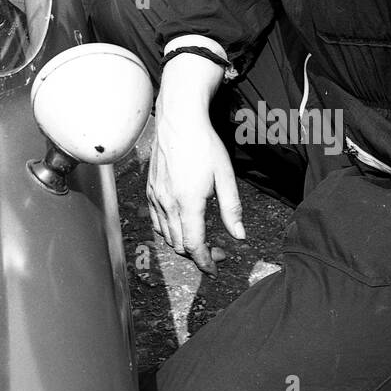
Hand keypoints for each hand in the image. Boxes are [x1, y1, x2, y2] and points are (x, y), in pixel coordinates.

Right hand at [147, 82, 243, 273]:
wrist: (178, 121)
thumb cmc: (204, 145)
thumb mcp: (225, 176)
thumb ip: (232, 209)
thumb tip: (240, 235)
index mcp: (188, 202)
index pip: (193, 245)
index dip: (205, 262)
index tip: (214, 269)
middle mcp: (168, 203)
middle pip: (179, 244)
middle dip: (198, 254)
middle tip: (217, 250)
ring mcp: (155, 197)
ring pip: (166, 235)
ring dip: (182, 243)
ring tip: (200, 238)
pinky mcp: (150, 189)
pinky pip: (156, 220)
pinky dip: (168, 230)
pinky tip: (181, 223)